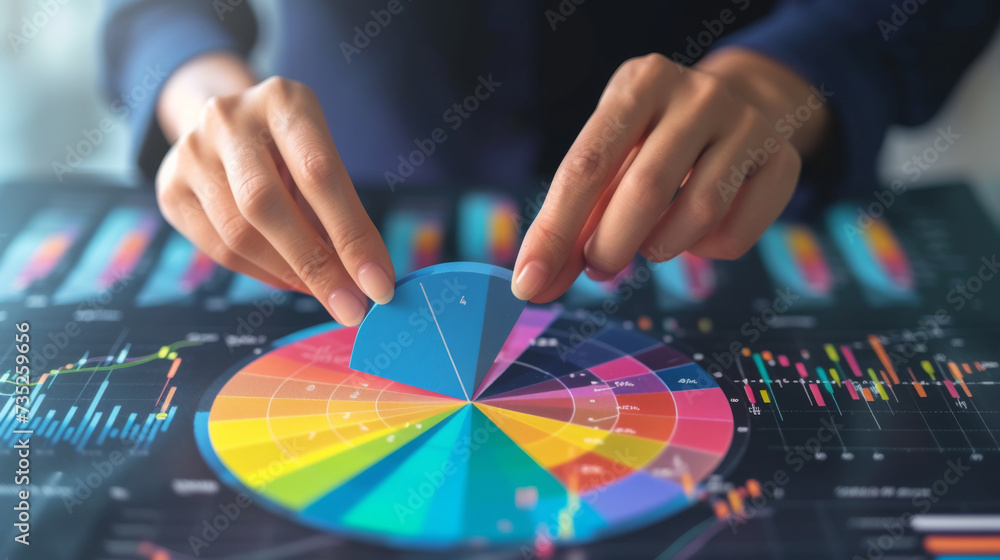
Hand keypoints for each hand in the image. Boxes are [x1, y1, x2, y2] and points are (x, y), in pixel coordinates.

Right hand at [156, 73, 393, 325]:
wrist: (229, 126)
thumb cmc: (292, 149)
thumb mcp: (322, 157)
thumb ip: (343, 210)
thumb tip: (369, 280)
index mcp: (282, 100)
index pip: (319, 173)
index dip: (351, 234)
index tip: (378, 284)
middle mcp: (228, 119)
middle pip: (267, 206)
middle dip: (317, 266)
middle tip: (352, 307)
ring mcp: (191, 151)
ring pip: (238, 234)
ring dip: (290, 275)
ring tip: (327, 293)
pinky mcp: (169, 186)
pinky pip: (217, 249)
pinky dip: (262, 274)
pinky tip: (292, 281)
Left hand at [512, 50, 820, 301]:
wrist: (738, 107)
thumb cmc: (651, 142)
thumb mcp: (608, 158)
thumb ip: (572, 219)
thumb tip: (535, 284)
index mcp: (640, 83)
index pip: (586, 164)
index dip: (556, 231)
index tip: (530, 283)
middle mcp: (698, 94)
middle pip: (646, 190)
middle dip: (610, 247)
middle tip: (599, 267)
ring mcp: (747, 124)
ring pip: (699, 213)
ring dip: (661, 248)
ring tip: (648, 243)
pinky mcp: (782, 160)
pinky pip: (736, 234)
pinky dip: (704, 252)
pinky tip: (694, 234)